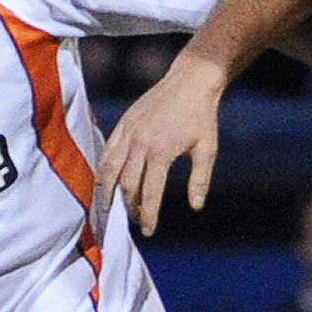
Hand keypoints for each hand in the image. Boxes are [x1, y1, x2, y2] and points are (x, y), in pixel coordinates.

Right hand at [95, 51, 226, 233]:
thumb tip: (196, 207)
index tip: (149, 230)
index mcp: (160, 152)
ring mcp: (129, 132)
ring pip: (110, 169)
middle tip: (132, 221)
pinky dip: (104, 169)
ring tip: (109, 208)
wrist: (190, 81)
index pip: (149, 193)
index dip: (148, 215)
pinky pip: (108, 150)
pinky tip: (105, 181)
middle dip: (128, 207)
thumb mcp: (207, 149)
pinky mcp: (124, 123)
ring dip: (109, 191)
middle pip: (127, 185)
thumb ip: (200, 180)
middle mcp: (140, 143)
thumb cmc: (202, 116)